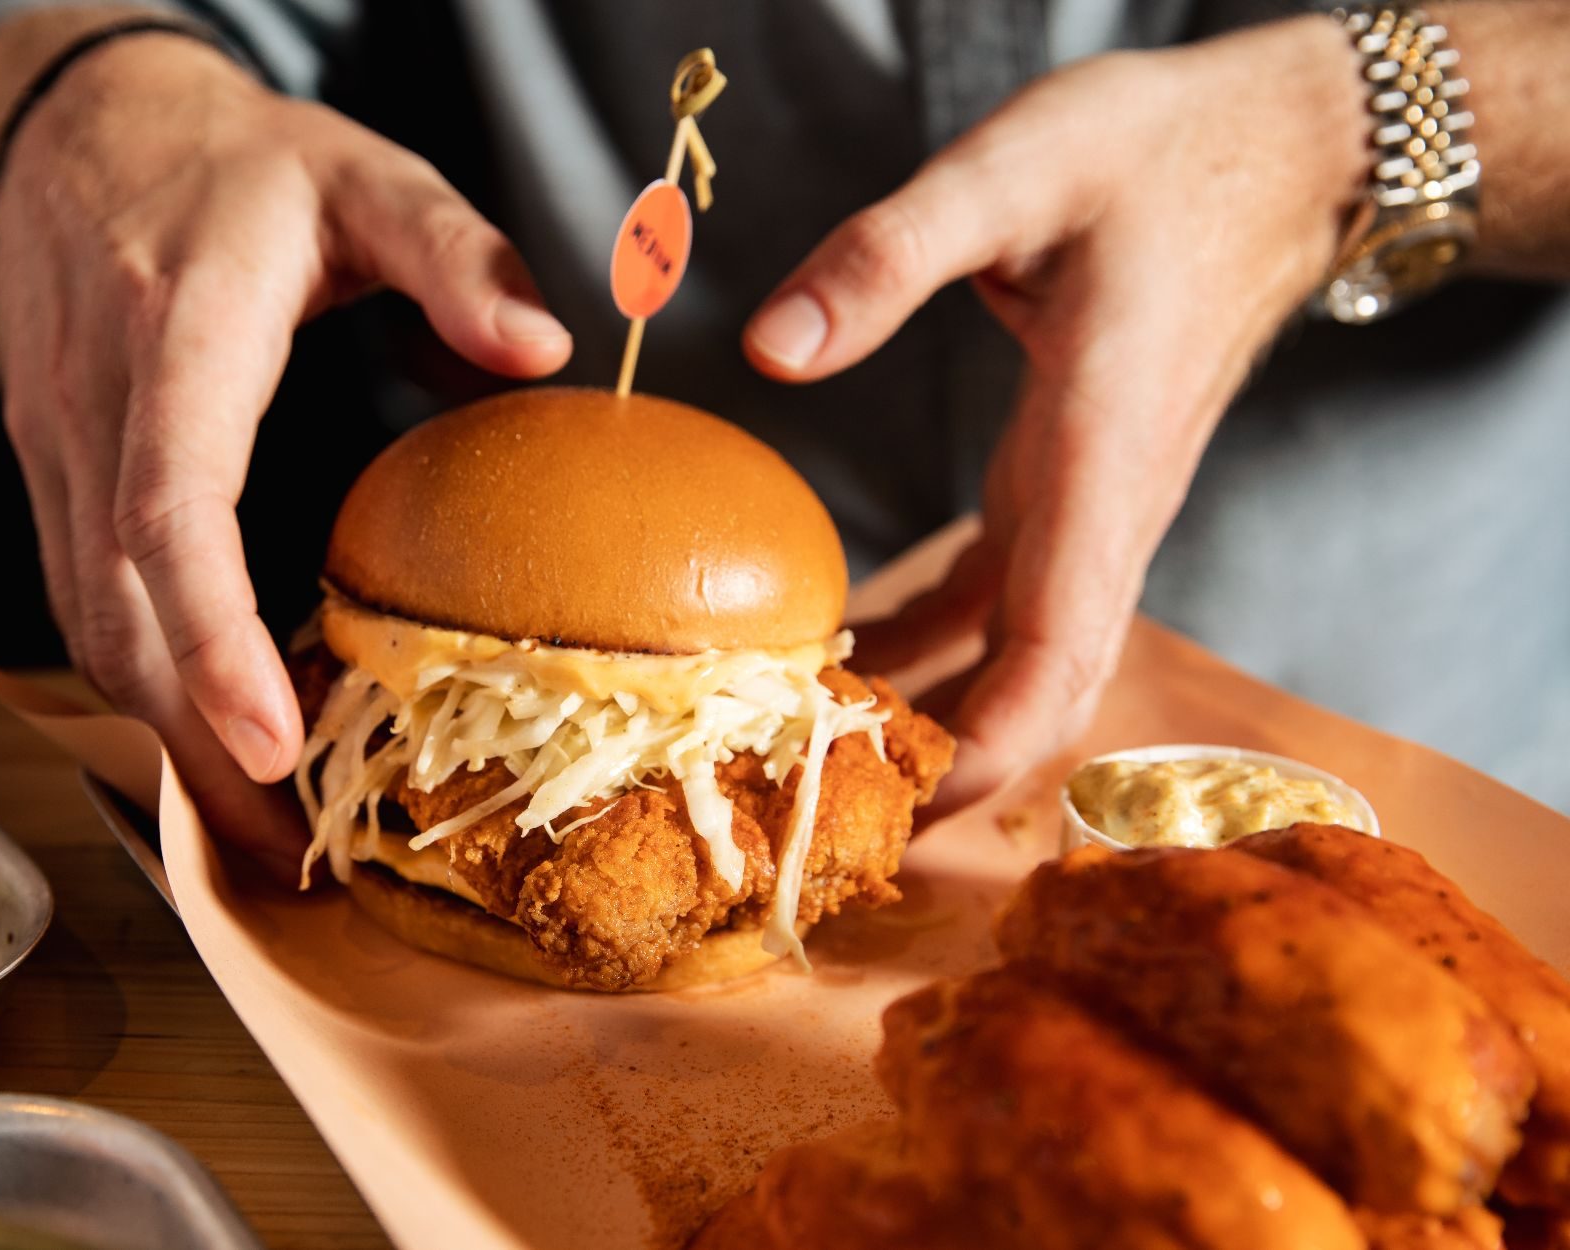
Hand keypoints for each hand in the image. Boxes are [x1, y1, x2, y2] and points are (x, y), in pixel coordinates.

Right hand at [0, 29, 570, 871]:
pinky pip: (80, 600)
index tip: (272, 741)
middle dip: (189, 741)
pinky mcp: (48, 472)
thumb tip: (542, 347)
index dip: (212, 638)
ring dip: (159, 732)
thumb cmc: (229, 161)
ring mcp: (53, 446)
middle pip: (114, 607)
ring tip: (258, 819)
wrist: (73, 126)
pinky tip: (213, 726)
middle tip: (289, 844)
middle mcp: (91, 406)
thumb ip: (453, 251)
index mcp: (175, 333)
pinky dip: (143, 679)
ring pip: (83, 622)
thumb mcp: (358, 172)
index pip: (169, 508)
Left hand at [746, 17, 1368, 816]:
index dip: (987, 745)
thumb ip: (890, 256)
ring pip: (1018, 657)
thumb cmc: (1161, 155)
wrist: (1277, 151)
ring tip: (809, 754)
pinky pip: (1002, 604)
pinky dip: (928, 645)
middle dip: (944, 765)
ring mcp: (1092, 508)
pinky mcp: (1070, 488)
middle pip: (1038, 687)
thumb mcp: (1014, 171)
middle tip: (819, 809)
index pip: (1059, 648)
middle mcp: (1107, 509)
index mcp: (1104, 457)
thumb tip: (771, 350)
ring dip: (930, 715)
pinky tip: (846, 657)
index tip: (901, 802)